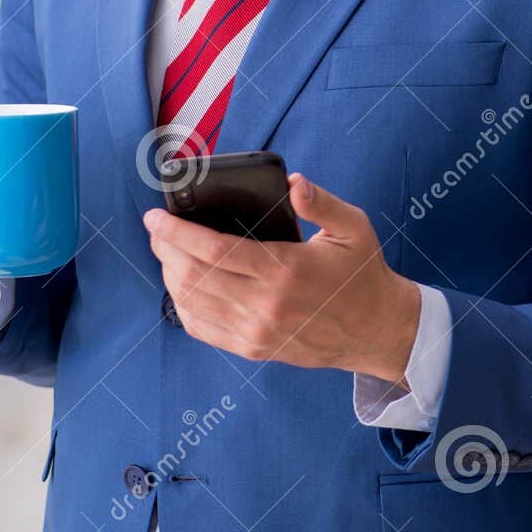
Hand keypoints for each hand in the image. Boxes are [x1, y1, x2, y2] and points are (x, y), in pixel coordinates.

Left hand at [143, 171, 420, 384]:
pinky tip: (181, 285)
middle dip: (165, 249)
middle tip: (156, 228)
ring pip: (192, 303)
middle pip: (193, 277)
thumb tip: (293, 182)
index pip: (214, 251)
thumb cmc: (361, 274)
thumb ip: (321, 202)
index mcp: (285, 270)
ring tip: (166, 252)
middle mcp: (265, 305)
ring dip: (170, 275)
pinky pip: (202, 329)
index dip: (177, 232)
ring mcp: (256, 332)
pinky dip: (182, 305)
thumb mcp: (353, 228)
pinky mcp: (253, 348)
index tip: (156, 216)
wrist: (375, 331)